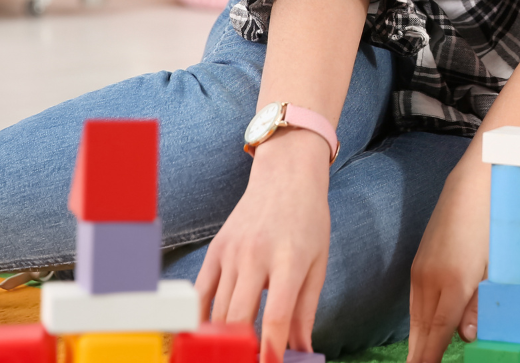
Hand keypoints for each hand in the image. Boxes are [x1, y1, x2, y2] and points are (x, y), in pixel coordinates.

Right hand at [195, 130, 332, 362]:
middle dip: (240, 352)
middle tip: (248, 362)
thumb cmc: (308, 219)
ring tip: (230, 355)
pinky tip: (208, 336)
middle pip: (238, 319)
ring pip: (217, 312)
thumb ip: (306, 310)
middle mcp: (256, 256)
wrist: (285, 175)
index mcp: (289, 260)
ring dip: (222, 341)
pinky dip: (202, 319)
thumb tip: (301, 350)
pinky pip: (200, 294)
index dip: (270, 350)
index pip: (275, 316)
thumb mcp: (318, 263)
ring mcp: (231, 253)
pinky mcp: (214, 250)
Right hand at [407, 161, 491, 362]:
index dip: (429, 359)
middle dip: (419, 356)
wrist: (473, 185)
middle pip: (421, 329)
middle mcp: (430, 279)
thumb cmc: (493, 223)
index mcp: (453, 283)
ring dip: (417, 341)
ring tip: (419, 361)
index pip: (437, 333)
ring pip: (415, 316)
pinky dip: (418, 321)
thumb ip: (481, 304)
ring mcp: (421, 269)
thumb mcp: (495, 267)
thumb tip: (467, 335)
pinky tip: (422, 332)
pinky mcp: (419, 262)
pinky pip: (416, 301)